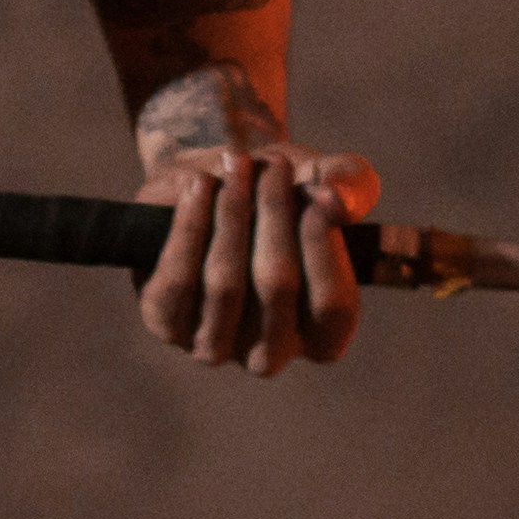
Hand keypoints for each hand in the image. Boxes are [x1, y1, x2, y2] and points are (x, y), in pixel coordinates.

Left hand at [132, 136, 378, 374]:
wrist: (209, 182)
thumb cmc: (281, 193)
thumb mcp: (324, 180)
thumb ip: (351, 185)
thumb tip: (339, 200)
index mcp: (322, 338)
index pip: (332, 306)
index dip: (325, 245)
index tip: (317, 191)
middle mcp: (270, 355)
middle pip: (276, 286)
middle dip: (275, 214)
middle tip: (274, 164)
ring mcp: (215, 346)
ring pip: (225, 282)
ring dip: (232, 211)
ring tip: (236, 163)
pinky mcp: (166, 324)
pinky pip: (178, 279)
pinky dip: (190, 225)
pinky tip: (201, 185)